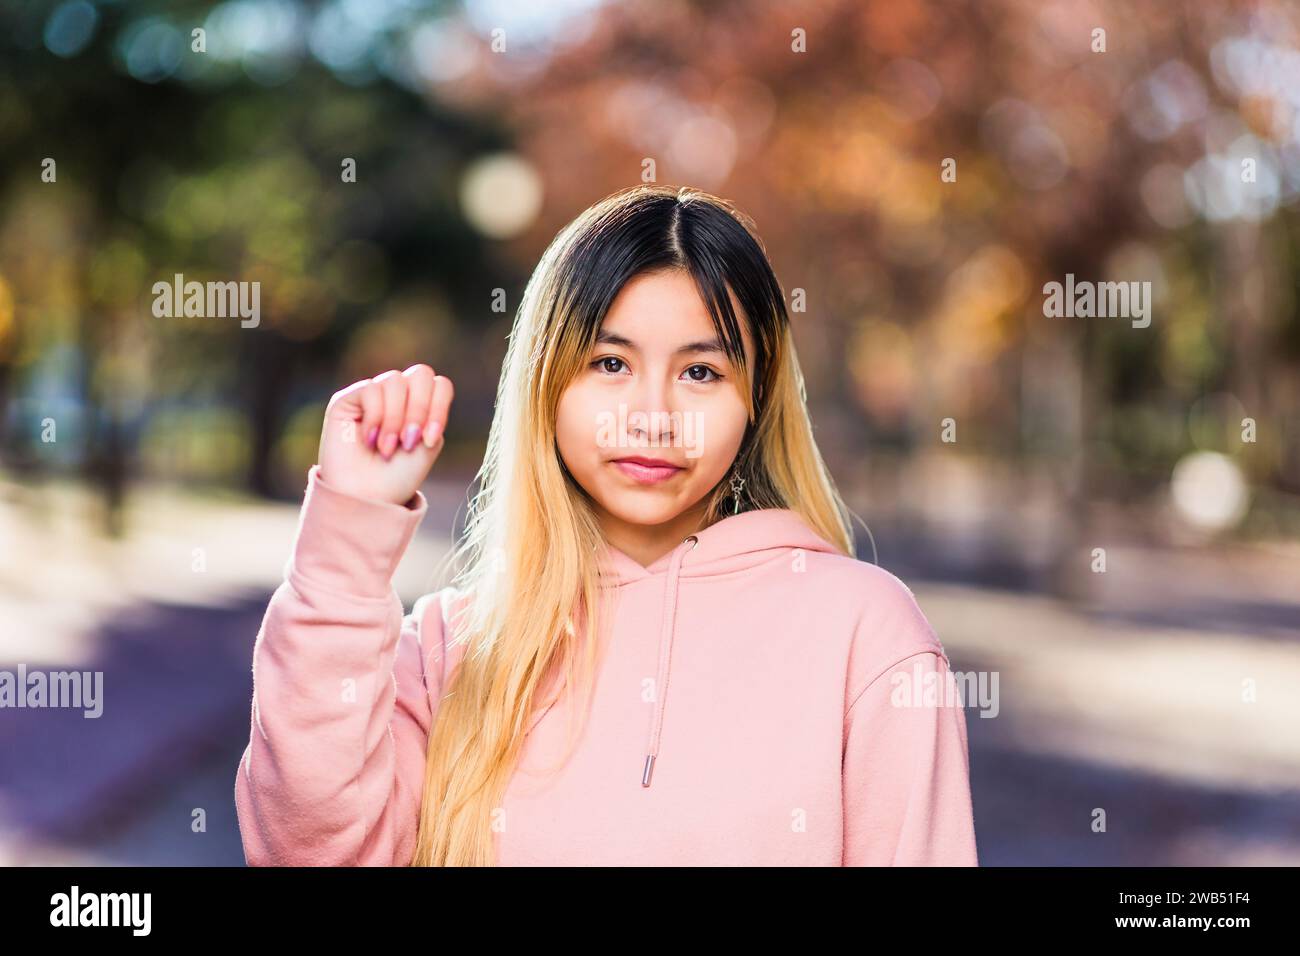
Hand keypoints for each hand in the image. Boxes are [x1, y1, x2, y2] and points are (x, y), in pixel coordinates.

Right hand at [316, 365, 453, 506]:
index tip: (430, 441)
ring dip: (394, 419)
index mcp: (421, 407)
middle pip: (420, 373)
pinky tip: (370, 440)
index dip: (439, 408)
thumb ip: (433, 414)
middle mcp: (398, 397)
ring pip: (394, 380)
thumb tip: (427, 386)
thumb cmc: (397, 477)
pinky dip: (375, 417)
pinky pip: (370, 389)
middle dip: (419, 409)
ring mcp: (373, 396)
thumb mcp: (427, 446)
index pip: (440, 385)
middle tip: (409, 442)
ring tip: (387, 448)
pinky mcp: (347, 400)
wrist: (367, 498)